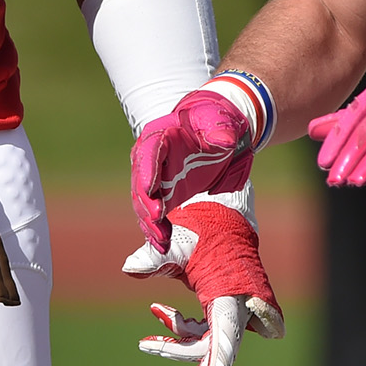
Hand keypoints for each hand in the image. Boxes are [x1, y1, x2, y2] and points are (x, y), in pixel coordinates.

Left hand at [122, 192, 283, 365]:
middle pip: (211, 344)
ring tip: (147, 334)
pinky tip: (162, 314)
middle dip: (178, 348)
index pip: (225, 337)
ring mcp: (237, 312)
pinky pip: (208, 331)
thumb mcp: (178, 241)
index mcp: (230, 295)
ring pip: (208, 340)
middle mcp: (240, 309)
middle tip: (145, 344)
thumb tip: (128, 267)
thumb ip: (156, 257)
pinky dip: (184, 329)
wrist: (221, 218)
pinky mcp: (228, 311)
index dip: (217, 361)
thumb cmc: (202, 228)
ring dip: (178, 338)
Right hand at [131, 90, 254, 251]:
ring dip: (150, 223)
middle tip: (158, 225)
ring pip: (144, 202)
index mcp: (160, 134)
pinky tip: (162, 245)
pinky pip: (154, 212)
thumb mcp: (220, 121)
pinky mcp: (164, 192)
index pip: (149, 152)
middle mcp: (150, 156)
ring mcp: (155, 176)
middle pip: (141, 182)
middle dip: (147, 205)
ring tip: (161, 243)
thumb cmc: (216, 121)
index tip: (151, 191)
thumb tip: (224, 142)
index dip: (148, 171)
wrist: (217, 130)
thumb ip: (221, 131)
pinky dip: (156, 228)